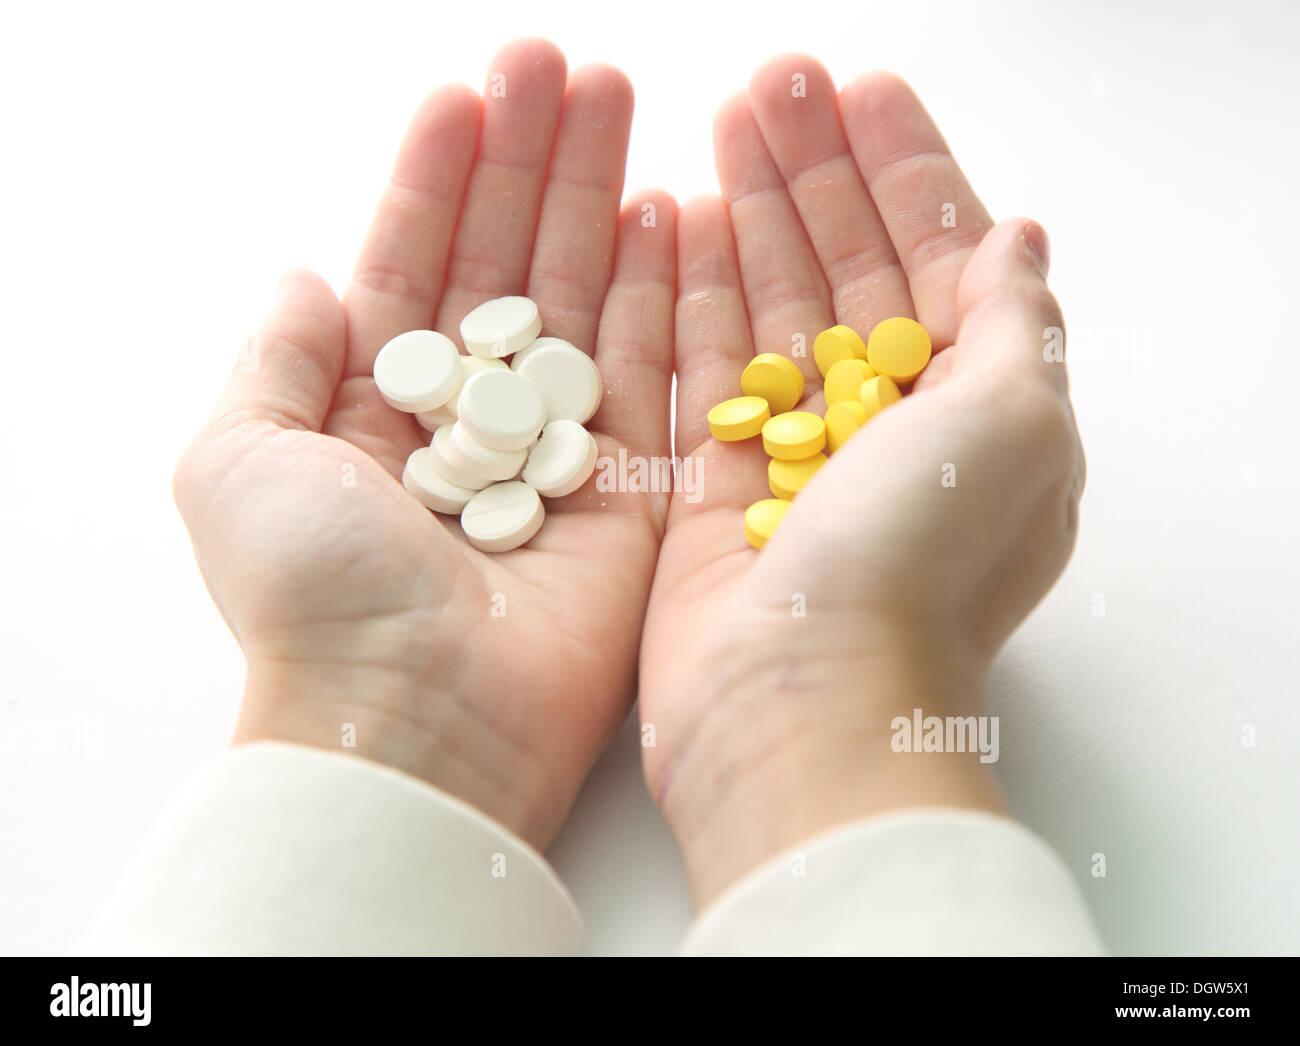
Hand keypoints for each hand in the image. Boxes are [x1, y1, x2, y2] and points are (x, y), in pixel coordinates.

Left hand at [174, 39, 676, 850]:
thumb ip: (273, 359)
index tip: (467, 92)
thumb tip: (306, 277)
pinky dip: (660, 288)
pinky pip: (649, 369)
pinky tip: (668, 208)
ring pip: (579, 296)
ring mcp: (554, 446)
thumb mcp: (239, 460)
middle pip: (505, 262)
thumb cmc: (317, 595)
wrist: (419, 715)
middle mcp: (467, 419)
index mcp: (373, 407)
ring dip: (598, 196)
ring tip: (618, 101)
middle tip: (562, 63)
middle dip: (532, 159)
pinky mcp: (631, 488)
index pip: (413, 263)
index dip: (439, 176)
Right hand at [640, 59, 1084, 904]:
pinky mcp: (711, 481)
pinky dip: (689, 293)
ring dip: (748, 211)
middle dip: (813, 170)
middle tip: (771, 81)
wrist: (803, 704)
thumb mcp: (1017, 424)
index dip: (903, 167)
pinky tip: (673, 221)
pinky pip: (699, 366)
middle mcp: (884, 425)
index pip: (939, 255)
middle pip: (847, 266)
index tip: (860, 89)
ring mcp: (792, 451)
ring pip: (771, 305)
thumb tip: (1023, 238)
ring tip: (719, 121)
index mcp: (971, 404)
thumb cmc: (922, 565)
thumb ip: (1017, 320)